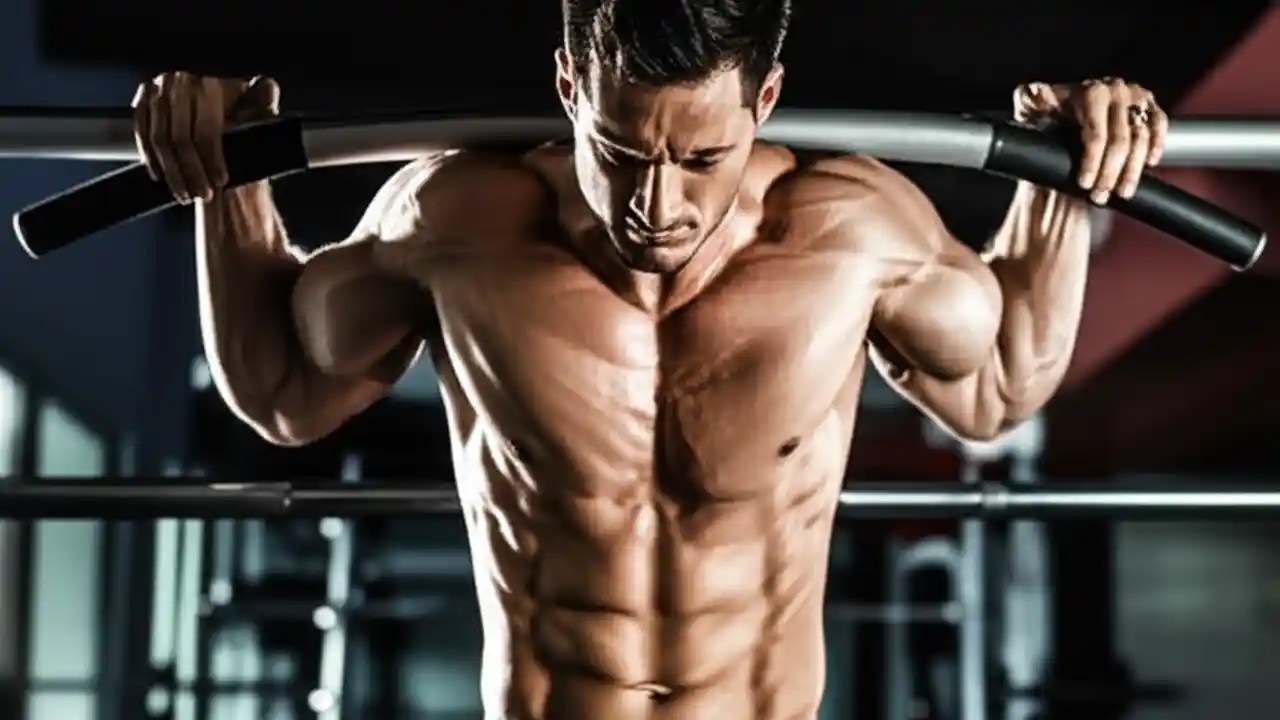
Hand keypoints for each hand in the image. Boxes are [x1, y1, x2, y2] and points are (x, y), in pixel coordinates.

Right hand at [131, 72, 280, 204]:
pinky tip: (161, 176)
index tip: (220, 182)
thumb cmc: (242, 112)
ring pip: (159, 139)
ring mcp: (157, 88)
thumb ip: (263, 102)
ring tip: (185, 194)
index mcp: (209, 84)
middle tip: (202, 194)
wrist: (219, 109)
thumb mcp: (257, 108)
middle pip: (180, 138)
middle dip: (191, 171)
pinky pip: (141, 133)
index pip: (206, 130)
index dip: (212, 160)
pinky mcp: (142, 99)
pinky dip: (150, 158)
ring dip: (172, 172)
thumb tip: (268, 88)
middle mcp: (180, 81)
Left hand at [1013, 78, 1167, 204]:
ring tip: (1120, 193)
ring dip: (1132, 170)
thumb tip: (1035, 94)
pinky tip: (1149, 164)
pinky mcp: (1149, 104)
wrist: (1064, 115)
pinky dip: (1157, 146)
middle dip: (1110, 173)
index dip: (1091, 162)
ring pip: (1142, 137)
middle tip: (1099, 196)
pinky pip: (1159, 125)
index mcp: (1090, 92)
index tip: (1084, 184)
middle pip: (1121, 140)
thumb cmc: (1044, 115)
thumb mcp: (1031, 109)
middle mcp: (1115, 89)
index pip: (1096, 134)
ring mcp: (1135, 96)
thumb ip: (1030, 100)